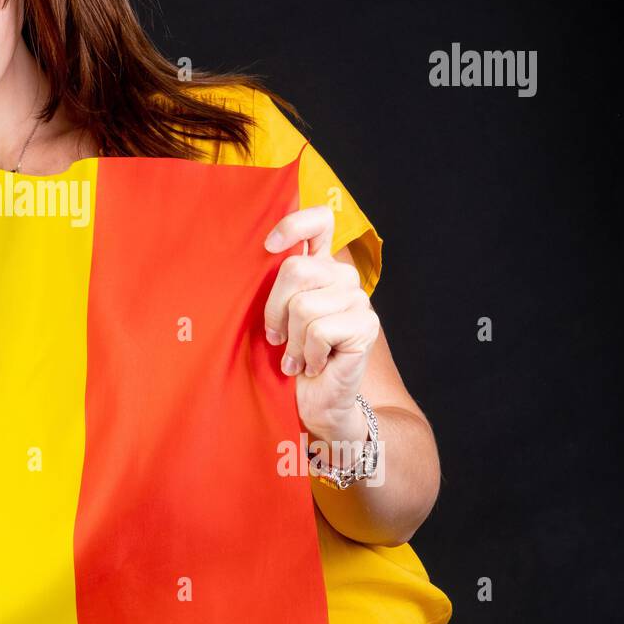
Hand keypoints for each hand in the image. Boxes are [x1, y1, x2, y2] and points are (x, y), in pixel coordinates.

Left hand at [262, 205, 379, 449]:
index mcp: (320, 267)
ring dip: (293, 341)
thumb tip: (257, 254)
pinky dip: (308, 355)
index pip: (318, 221)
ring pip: (304, 307)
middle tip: (278, 337)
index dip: (293, 225)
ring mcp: (358, 300)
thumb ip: (274, 285)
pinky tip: (314, 365)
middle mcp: (343, 277)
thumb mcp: (275, 316)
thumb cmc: (290, 357)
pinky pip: (319, 331)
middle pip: (296, 270)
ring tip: (298, 357)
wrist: (318, 402)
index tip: (268, 246)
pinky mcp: (366, 326)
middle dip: (275, 311)